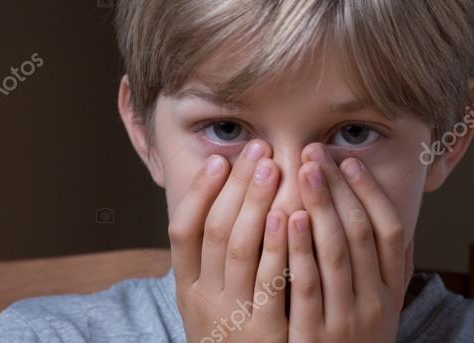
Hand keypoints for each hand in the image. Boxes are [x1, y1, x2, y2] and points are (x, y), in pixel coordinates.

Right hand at [168, 140, 289, 342]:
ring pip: (240, 249)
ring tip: (273, 166)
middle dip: (237, 187)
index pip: (183, 231)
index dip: (201, 193)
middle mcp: (206, 300)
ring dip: (257, 203)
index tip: (220, 158)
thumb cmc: (235, 336)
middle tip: (259, 150)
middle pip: (216, 232)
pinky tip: (290, 214)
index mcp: (188, 289)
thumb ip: (214, 260)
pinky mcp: (267, 331)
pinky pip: (272, 281)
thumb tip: (225, 200)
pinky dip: (279, 245)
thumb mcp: (212, 301)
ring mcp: (235, 315)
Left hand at [286, 143, 408, 342]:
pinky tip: (287, 218)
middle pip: (359, 233)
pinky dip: (298, 249)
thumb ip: (387, 270)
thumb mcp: (380, 309)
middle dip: (336, 188)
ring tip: (300, 170)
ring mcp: (348, 319)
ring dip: (318, 205)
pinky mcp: (316, 337)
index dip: (370, 192)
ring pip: (335, 252)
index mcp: (392, 290)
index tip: (347, 161)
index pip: (388, 230)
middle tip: (314, 153)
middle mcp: (376, 302)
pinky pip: (308, 285)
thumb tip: (395, 224)